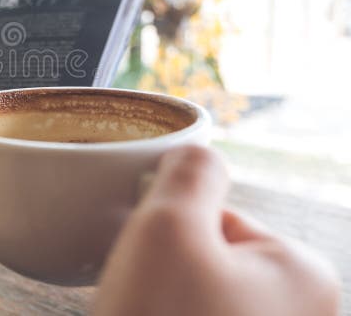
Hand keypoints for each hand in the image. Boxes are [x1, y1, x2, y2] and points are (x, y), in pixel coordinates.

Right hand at [94, 146, 339, 315]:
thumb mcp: (167, 228)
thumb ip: (189, 172)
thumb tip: (200, 150)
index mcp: (305, 275)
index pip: (219, 222)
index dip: (168, 239)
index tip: (151, 274)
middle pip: (212, 265)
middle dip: (167, 280)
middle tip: (146, 308)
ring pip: (200, 304)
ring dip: (165, 308)